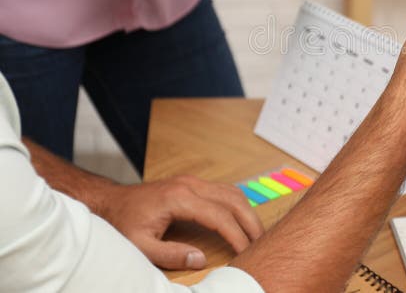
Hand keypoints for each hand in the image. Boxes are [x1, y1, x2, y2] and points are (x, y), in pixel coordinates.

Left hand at [95, 175, 264, 269]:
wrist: (109, 201)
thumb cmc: (122, 223)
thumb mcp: (140, 246)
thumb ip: (171, 255)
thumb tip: (201, 259)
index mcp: (179, 198)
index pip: (220, 216)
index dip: (236, 235)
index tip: (246, 252)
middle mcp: (190, 185)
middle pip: (233, 200)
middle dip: (251, 222)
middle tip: (261, 243)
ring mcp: (192, 181)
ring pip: (232, 192)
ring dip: (247, 212)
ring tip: (256, 234)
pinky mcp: (192, 183)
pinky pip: (223, 191)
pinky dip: (237, 206)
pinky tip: (241, 220)